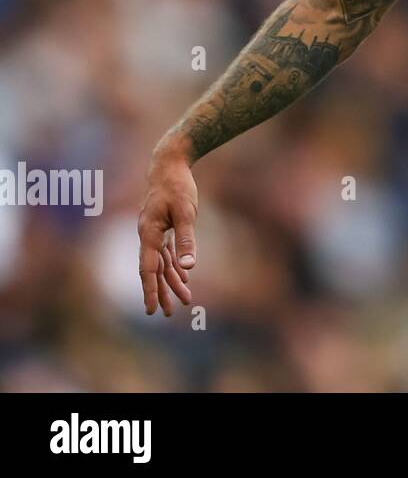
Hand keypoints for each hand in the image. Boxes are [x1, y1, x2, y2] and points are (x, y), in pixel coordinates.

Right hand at [137, 139, 197, 315]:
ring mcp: (154, 232)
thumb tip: (189, 266)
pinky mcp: (163, 227)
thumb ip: (187, 239)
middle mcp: (148, 235)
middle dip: (161, 292)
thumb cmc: (177, 186)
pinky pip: (167, 252)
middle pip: (153, 270)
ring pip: (161, 263)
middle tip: (169, 313)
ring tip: (184, 300)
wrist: (169, 164)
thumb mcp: (186, 212)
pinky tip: (184, 275)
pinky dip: (175, 265)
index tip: (151, 310)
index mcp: (149, 233)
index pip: (148, 268)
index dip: (150, 290)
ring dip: (171, 281)